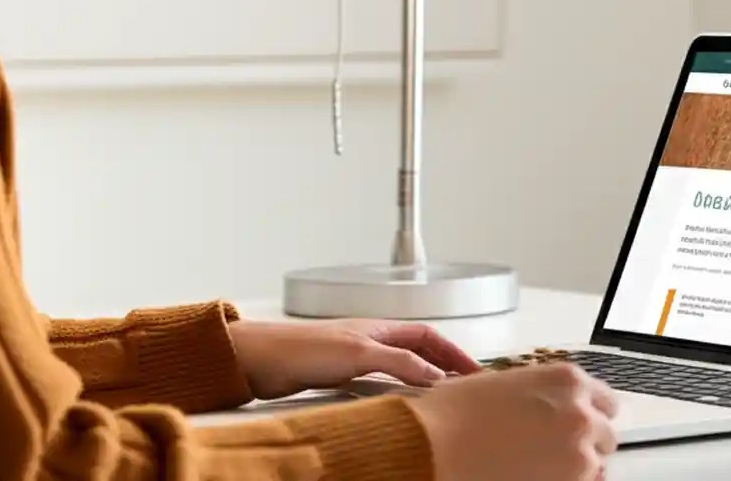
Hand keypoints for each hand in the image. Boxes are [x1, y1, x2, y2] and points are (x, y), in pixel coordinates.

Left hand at [227, 319, 478, 399]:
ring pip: (398, 367)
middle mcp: (369, 340)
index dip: (452, 352)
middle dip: (442, 364)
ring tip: (438, 396)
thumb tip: (436, 376)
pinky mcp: (336, 377)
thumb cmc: (301, 347)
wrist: (257, 359)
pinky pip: (377, 383)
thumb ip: (399, 363)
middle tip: (463, 385)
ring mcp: (353, 358)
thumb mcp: (360, 354)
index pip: (428, 336)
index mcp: (379, 327)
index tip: (473, 370)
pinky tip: (397, 403)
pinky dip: (395, 391)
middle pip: (417, 350)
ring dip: (420, 378)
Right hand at [408, 363, 618, 480]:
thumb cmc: (456, 413)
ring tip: (541, 466)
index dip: (588, 413)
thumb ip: (541, 395)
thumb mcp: (503, 384)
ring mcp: (579, 454)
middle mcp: (581, 413)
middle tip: (554, 449)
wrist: (433, 447)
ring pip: (597, 465)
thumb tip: (547, 411)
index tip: (576, 423)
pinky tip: (537, 477)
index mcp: (566, 380)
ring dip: (576, 466)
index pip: (605, 400)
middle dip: (585, 441)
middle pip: (606, 434)